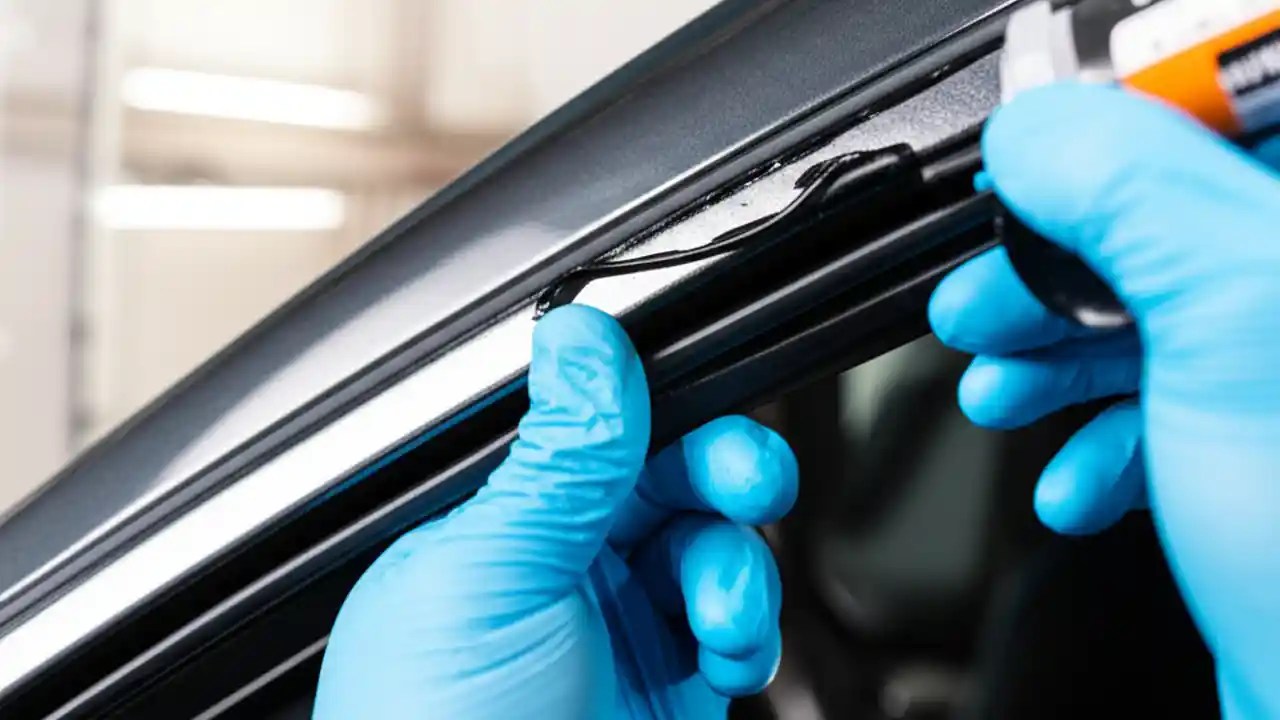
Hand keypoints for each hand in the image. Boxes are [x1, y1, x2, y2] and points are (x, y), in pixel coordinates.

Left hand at [313, 305, 796, 718]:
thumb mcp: (496, 575)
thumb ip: (560, 457)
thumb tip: (583, 341)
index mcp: (494, 523)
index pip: (592, 430)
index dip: (657, 405)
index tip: (701, 390)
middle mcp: (557, 568)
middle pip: (666, 479)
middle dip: (719, 471)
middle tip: (749, 479)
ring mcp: (617, 630)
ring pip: (712, 547)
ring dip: (734, 564)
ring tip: (718, 606)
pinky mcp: (668, 687)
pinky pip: (734, 626)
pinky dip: (746, 627)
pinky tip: (724, 649)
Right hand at [929, 83, 1279, 718]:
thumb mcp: (1233, 320)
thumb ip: (1129, 188)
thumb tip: (1035, 130)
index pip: (1239, 102)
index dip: (1129, 115)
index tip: (1042, 156)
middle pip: (1175, 217)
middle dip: (1058, 264)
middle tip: (985, 292)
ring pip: (1156, 319)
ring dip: (1053, 356)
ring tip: (1000, 386)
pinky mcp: (1262, 459)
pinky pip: (1165, 411)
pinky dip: (1096, 441)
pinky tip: (1079, 480)